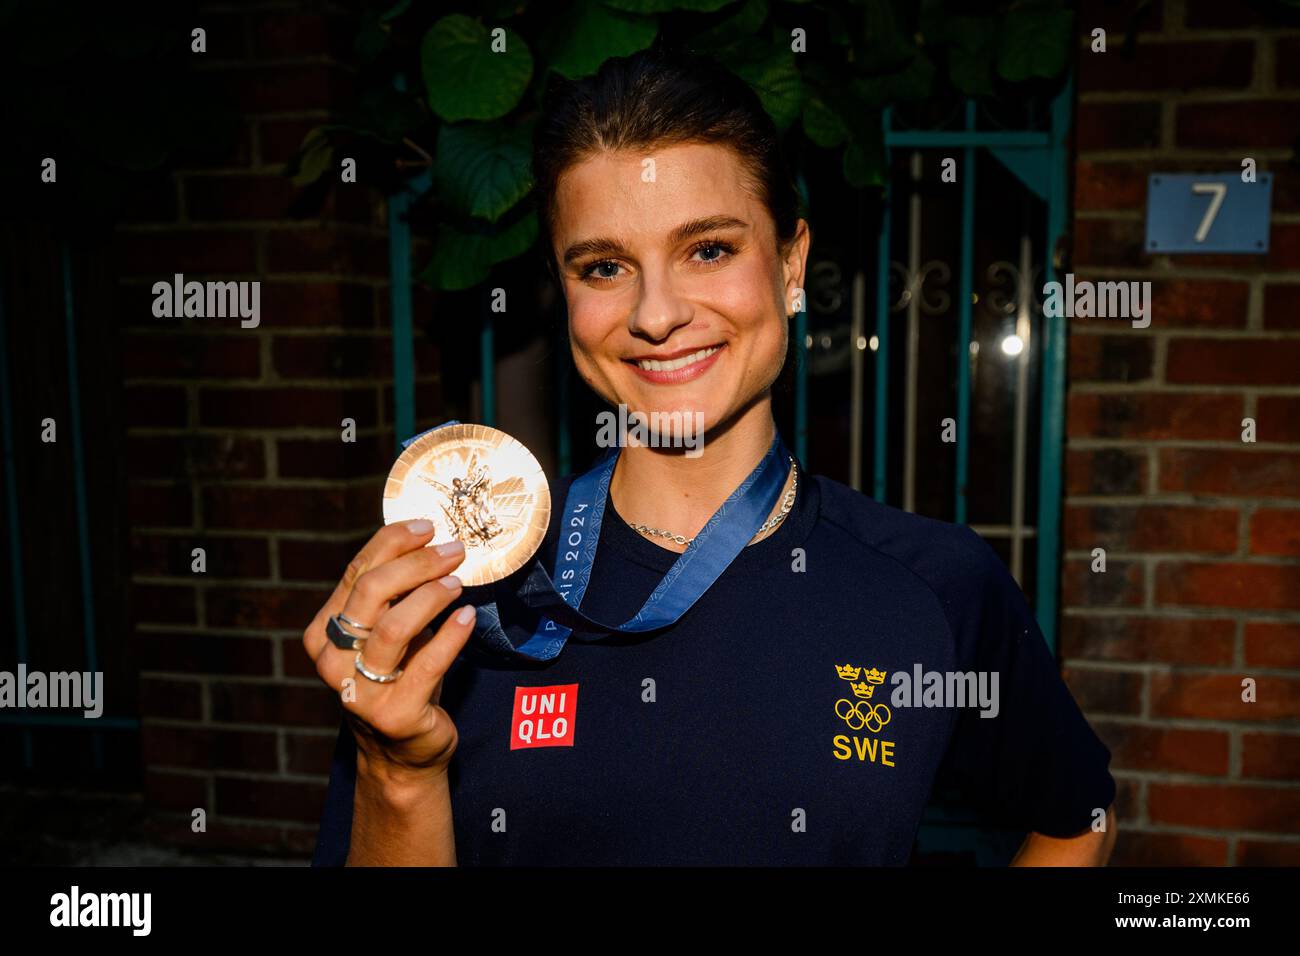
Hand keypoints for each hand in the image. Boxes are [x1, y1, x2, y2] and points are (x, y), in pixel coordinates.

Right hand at [302, 519, 476, 783]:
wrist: (403, 752)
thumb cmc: (400, 679)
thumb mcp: (387, 634)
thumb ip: (393, 595)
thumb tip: (429, 538)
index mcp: (323, 632)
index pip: (356, 572)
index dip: (393, 542)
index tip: (428, 526)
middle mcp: (333, 660)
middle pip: (371, 592)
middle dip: (417, 563)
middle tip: (454, 551)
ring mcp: (359, 690)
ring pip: (393, 626)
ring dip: (431, 595)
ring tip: (458, 583)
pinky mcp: (394, 715)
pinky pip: (426, 664)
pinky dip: (451, 636)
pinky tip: (468, 617)